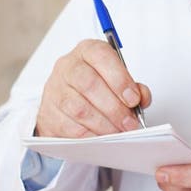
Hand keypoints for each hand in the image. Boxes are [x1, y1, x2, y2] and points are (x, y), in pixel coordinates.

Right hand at [36, 39, 150, 137]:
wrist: (66, 98)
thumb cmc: (98, 85)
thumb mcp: (118, 78)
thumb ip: (133, 86)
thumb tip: (142, 98)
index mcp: (87, 51)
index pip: (101, 57)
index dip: (119, 79)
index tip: (133, 99)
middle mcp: (68, 67)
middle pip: (89, 85)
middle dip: (114, 108)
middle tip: (129, 123)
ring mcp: (54, 89)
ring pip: (79, 108)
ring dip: (103, 124)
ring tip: (119, 132)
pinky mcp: (48, 112)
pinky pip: (69, 127)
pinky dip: (89, 135)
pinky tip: (102, 139)